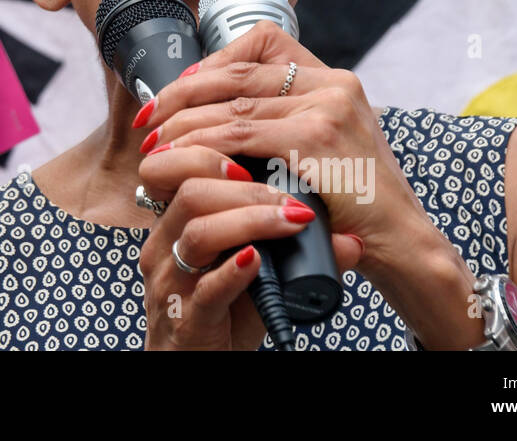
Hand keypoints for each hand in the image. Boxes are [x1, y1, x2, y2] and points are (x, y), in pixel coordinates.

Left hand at [134, 20, 427, 277]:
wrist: (401, 246)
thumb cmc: (353, 207)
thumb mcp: (326, 150)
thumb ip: (284, 123)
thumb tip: (210, 113)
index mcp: (335, 80)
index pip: (263, 43)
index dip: (212, 61)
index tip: (181, 87)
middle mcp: (333, 83)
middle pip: (236, 74)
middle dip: (181, 95)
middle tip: (149, 118)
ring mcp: (327, 108)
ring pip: (230, 105)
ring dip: (181, 125)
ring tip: (154, 145)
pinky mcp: (316, 139)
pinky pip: (238, 135)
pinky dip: (201, 146)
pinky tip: (178, 159)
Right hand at [137, 144, 362, 350]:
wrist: (198, 366)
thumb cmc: (224, 313)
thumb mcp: (254, 272)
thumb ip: (292, 252)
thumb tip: (351, 239)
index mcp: (174, 224)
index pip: (179, 167)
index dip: (217, 150)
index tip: (262, 152)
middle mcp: (165, 247)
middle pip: (189, 190)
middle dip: (243, 185)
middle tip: (288, 194)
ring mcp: (172, 283)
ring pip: (197, 232)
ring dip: (249, 219)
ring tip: (290, 220)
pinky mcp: (186, 320)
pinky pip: (206, 289)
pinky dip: (235, 271)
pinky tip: (258, 261)